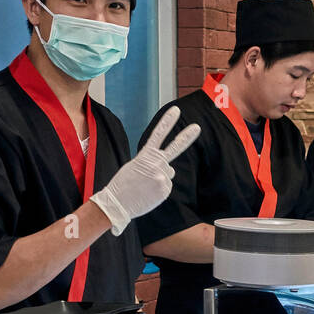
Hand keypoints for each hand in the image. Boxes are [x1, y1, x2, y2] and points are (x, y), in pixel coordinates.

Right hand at [90, 107, 199, 235]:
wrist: (117, 203)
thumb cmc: (123, 185)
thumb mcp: (134, 167)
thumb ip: (152, 163)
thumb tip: (170, 169)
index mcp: (145, 156)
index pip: (158, 135)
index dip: (167, 121)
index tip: (176, 110)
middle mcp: (156, 164)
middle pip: (175, 148)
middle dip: (186, 136)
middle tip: (197, 127)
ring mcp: (162, 176)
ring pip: (168, 173)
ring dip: (160, 179)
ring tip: (145, 186)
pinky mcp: (165, 189)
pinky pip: (167, 187)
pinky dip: (159, 190)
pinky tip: (148, 193)